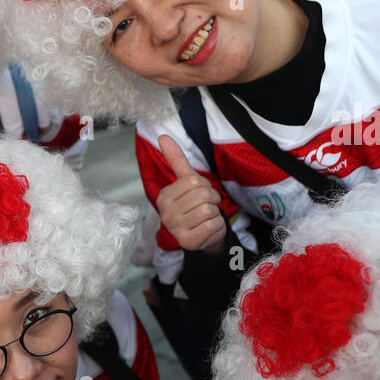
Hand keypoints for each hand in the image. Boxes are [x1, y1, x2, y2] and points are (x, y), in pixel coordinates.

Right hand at [154, 135, 227, 252]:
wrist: (201, 234)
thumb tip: (163, 136)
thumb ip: (176, 160)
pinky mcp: (189, 242)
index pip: (194, 181)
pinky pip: (213, 225)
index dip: (204, 185)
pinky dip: (217, 226)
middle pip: (203, 195)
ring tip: (206, 217)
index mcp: (164, 197)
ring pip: (209, 210)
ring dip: (215, 213)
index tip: (199, 193)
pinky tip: (208, 228)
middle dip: (212, 199)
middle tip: (206, 206)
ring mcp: (176, 230)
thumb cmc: (193, 205)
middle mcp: (166, 214)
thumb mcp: (186, 182)